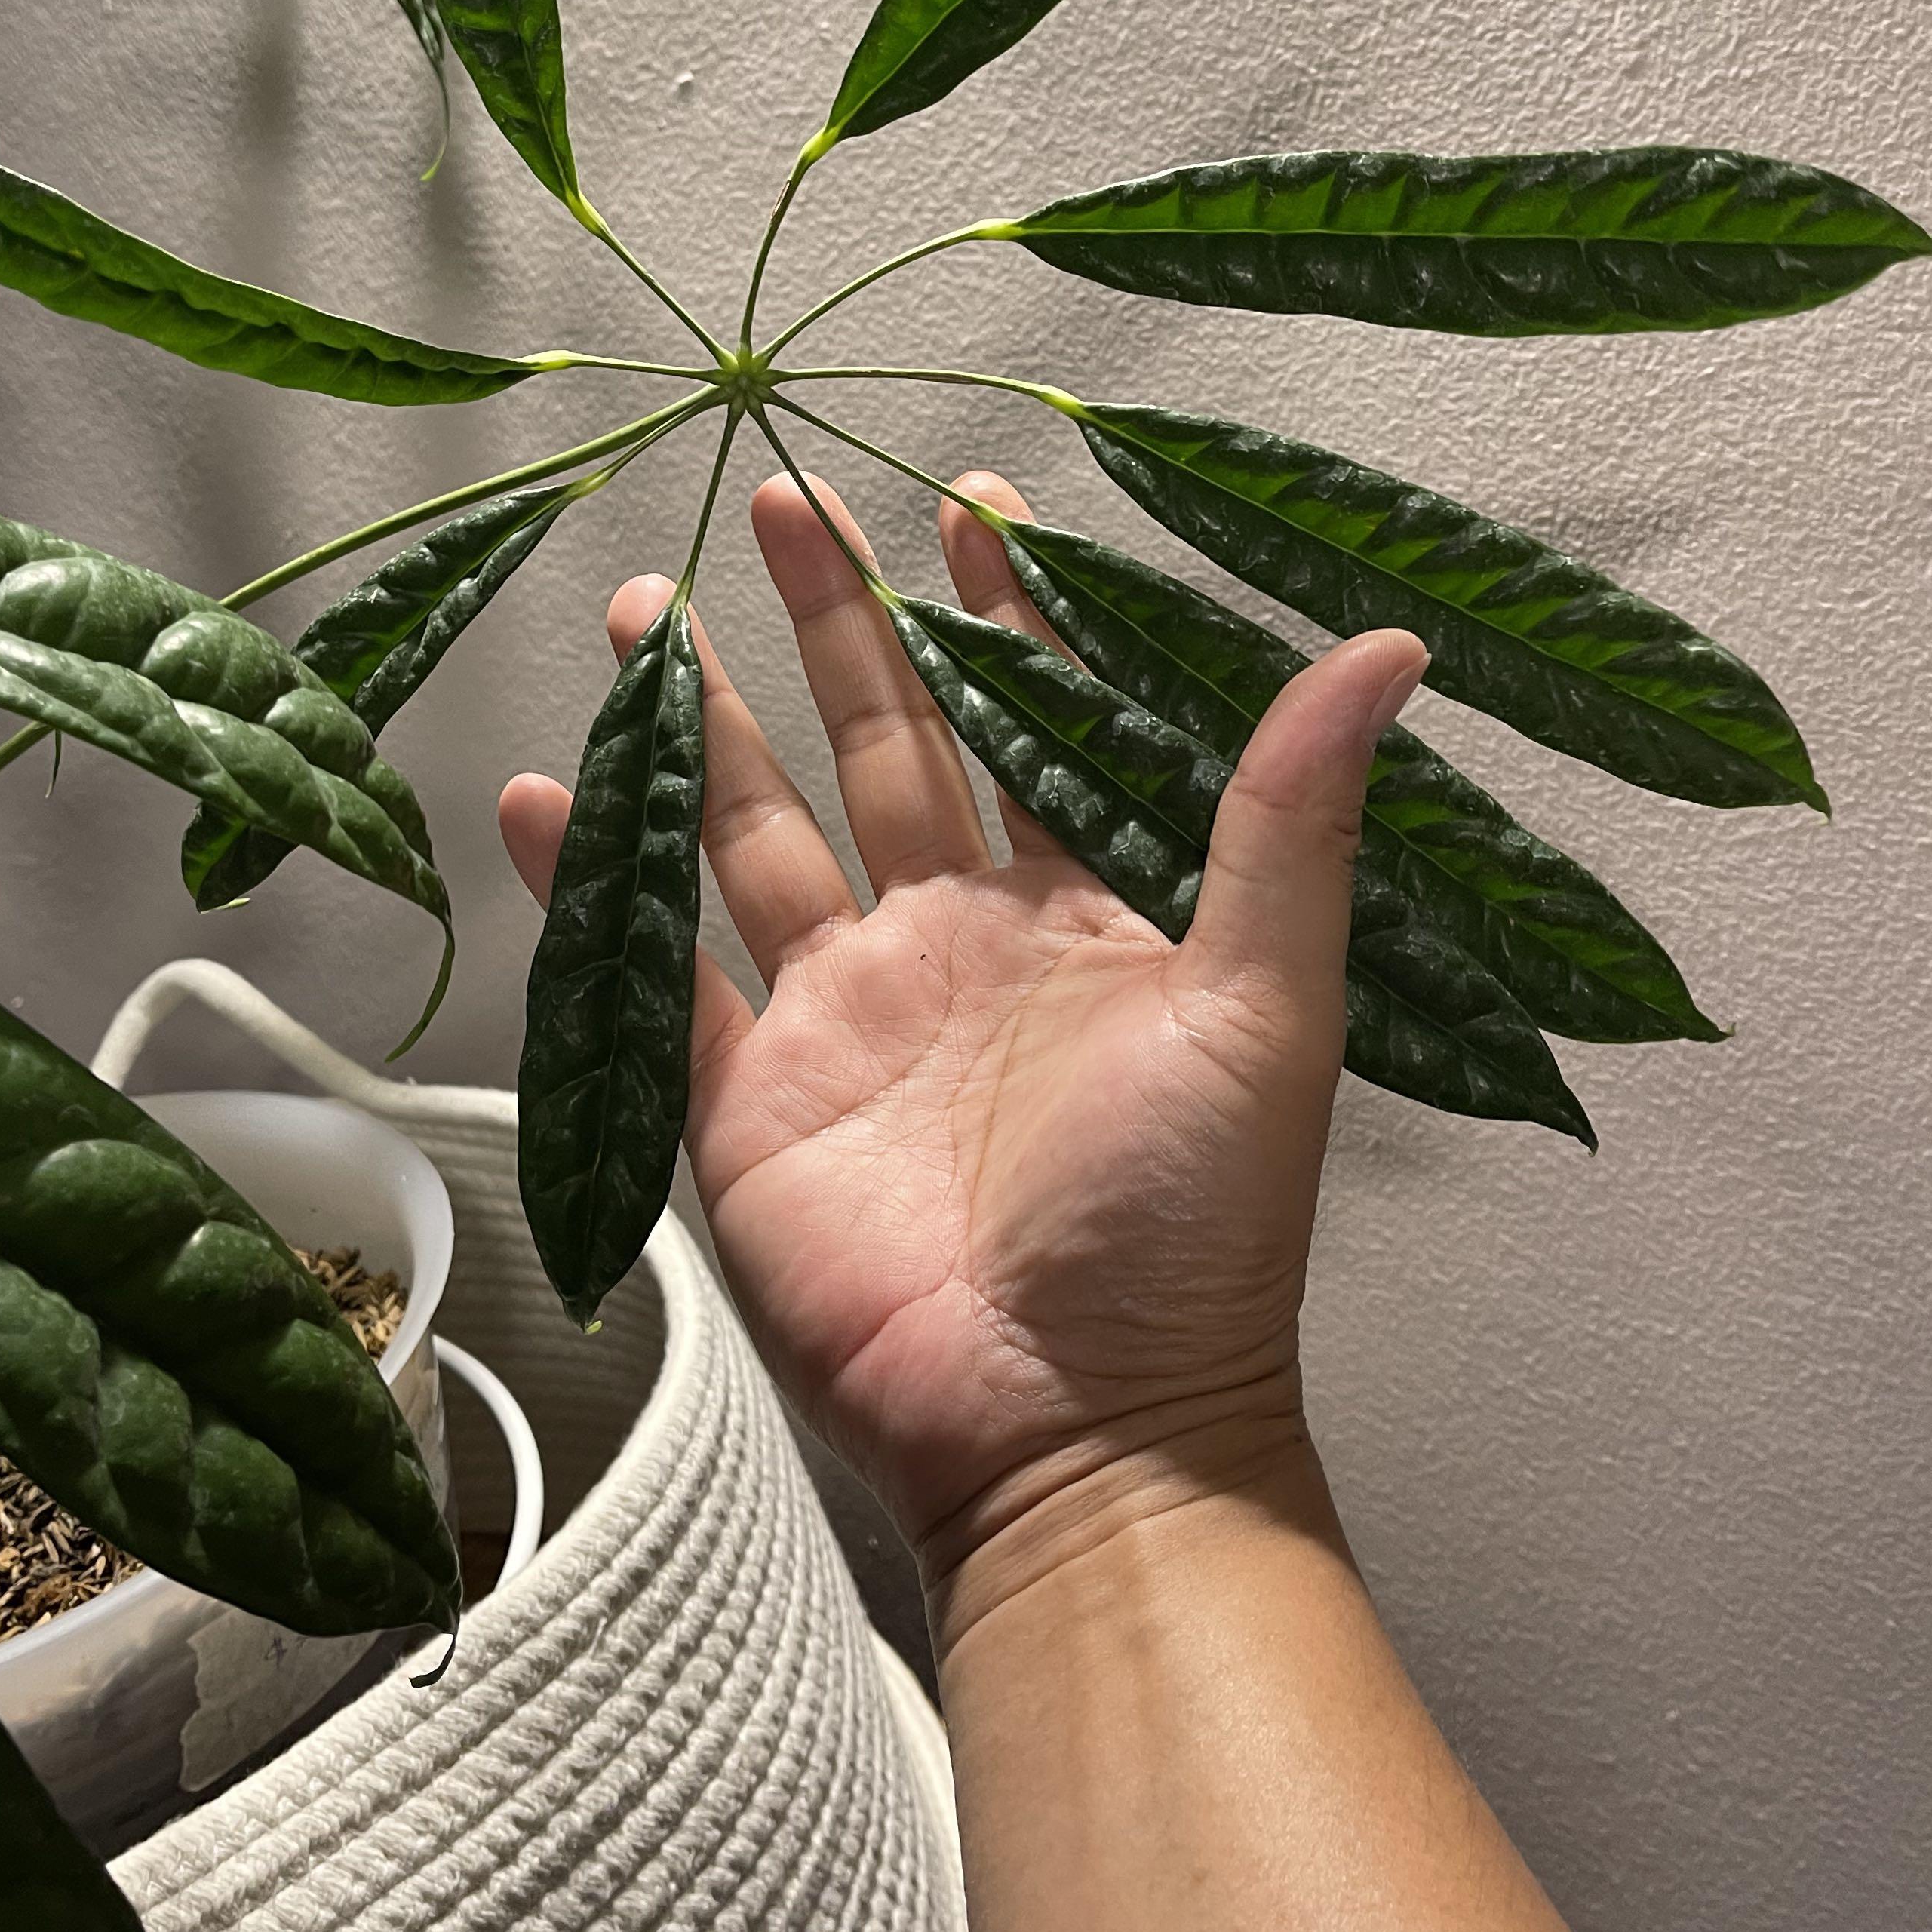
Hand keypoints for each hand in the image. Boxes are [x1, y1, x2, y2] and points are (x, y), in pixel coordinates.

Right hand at [500, 468, 1425, 1638]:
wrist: (1074, 1434)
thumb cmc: (1189, 1231)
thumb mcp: (1266, 1004)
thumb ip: (1288, 819)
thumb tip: (1384, 647)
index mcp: (1080, 915)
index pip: (1030, 723)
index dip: (1000, 611)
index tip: (968, 497)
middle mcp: (955, 946)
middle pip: (879, 745)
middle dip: (831, 622)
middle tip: (781, 496)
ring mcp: (843, 1020)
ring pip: (755, 832)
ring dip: (699, 722)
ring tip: (649, 604)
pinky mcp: (747, 1101)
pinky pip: (658, 970)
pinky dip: (593, 883)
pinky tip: (547, 790)